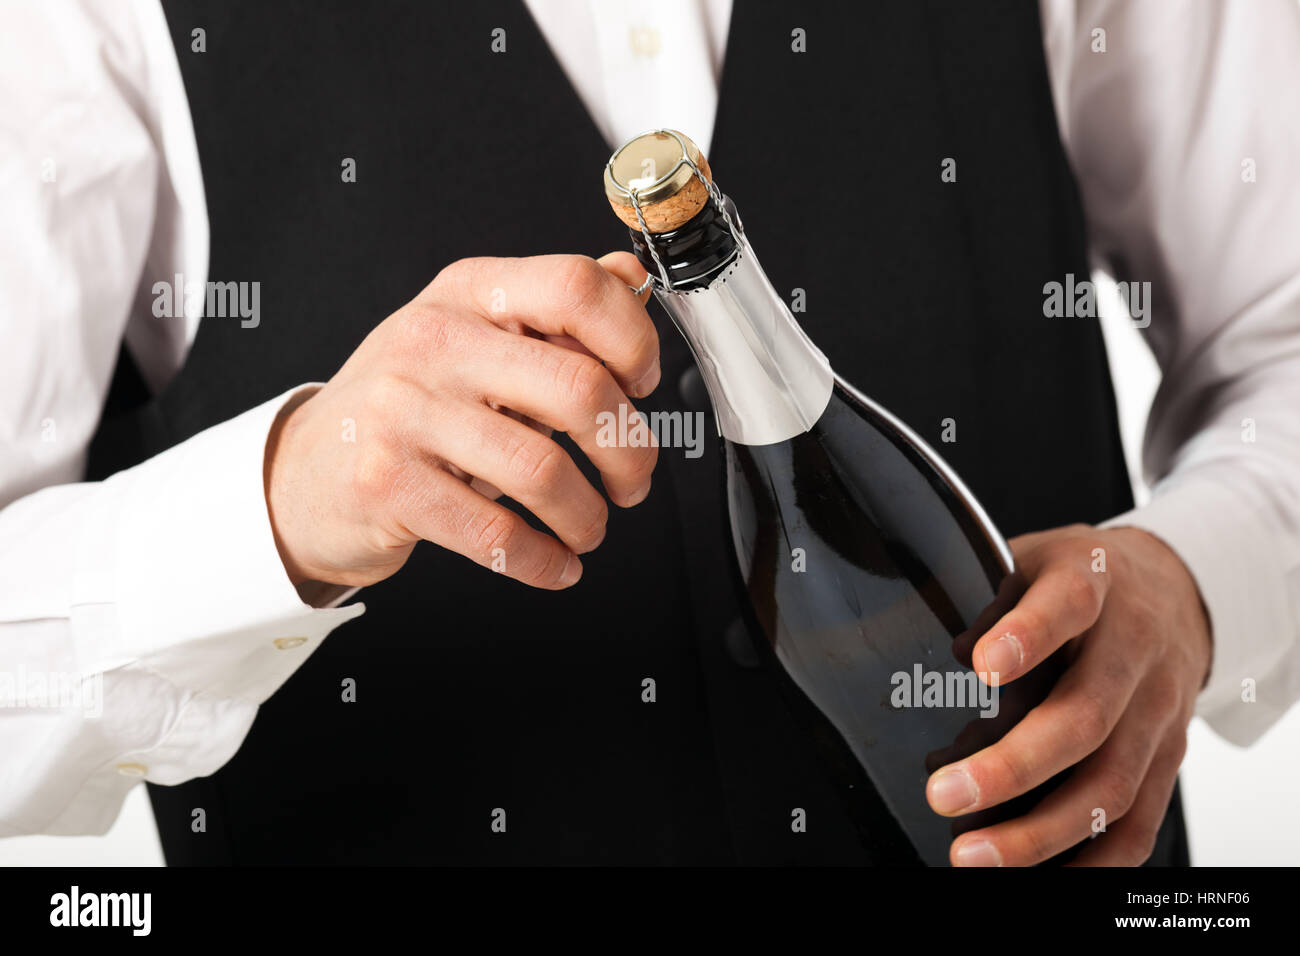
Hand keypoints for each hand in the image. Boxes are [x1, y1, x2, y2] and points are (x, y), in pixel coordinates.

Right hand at [264, 252, 656, 589]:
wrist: (305, 471)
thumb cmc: (408, 405)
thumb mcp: (475, 337)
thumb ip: (554, 314)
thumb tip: (632, 281)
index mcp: (468, 291)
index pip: (576, 287)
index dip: (633, 341)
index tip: (641, 388)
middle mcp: (435, 340)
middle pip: (578, 386)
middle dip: (629, 450)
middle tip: (631, 480)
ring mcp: (404, 411)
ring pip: (543, 470)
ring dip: (588, 516)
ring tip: (589, 528)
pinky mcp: (388, 484)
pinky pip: (495, 534)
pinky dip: (542, 561)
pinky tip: (554, 564)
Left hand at [925, 524, 1211, 865]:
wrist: (1176, 589)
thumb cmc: (1082, 576)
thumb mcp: (1032, 558)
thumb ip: (987, 595)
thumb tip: (942, 654)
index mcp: (1095, 581)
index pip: (1069, 603)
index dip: (1029, 635)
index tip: (980, 667)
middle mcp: (1135, 648)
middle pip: (1086, 716)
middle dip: (1013, 767)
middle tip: (945, 795)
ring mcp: (1158, 709)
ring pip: (1112, 782)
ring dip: (1041, 830)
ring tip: (974, 854)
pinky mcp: (1170, 757)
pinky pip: (1141, 821)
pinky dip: (1094, 859)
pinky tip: (1042, 874)